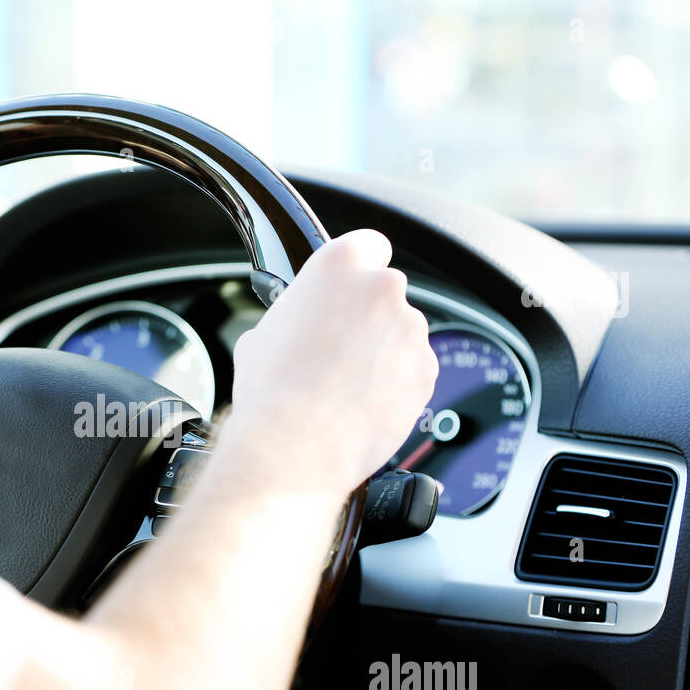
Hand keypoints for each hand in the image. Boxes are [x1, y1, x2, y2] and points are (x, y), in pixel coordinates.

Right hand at [228, 229, 438, 497]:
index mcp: (339, 265)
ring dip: (383, 351)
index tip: (351, 287)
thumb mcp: (262, 335)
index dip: (359, 267)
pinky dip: (397, 382)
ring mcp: (410, 329)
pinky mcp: (427, 370)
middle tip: (337, 348)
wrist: (297, 445)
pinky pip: (415, 368)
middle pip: (384, 293)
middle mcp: (382, 289)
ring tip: (346, 385)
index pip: (368, 244)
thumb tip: (300, 325)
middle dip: (367, 317)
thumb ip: (295, 315)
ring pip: (401, 333)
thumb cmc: (273, 393)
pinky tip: (363, 402)